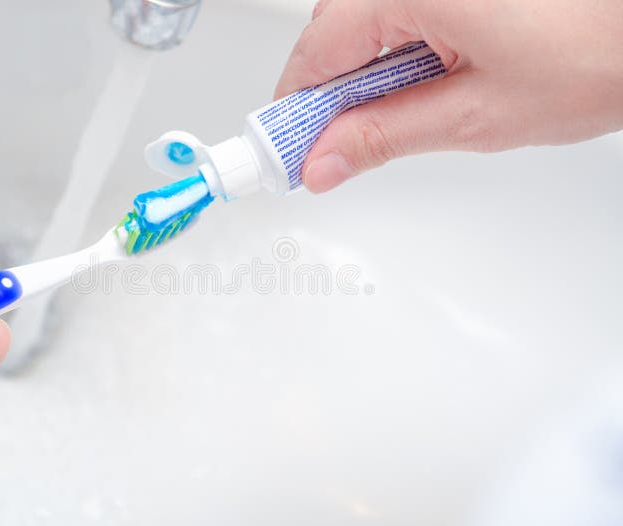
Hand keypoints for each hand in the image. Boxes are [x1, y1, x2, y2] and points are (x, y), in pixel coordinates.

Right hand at [276, 0, 622, 192]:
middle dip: (328, 92)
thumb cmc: (600, 54)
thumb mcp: (475, 116)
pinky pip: (399, 5)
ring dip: (363, 72)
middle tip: (332, 146)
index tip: (286, 148)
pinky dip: (397, 48)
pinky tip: (419, 79)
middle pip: (333, 30)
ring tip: (389, 115)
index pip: (316, 51)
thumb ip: (383, 137)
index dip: (294, 108)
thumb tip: (323, 159)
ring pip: (364, 17)